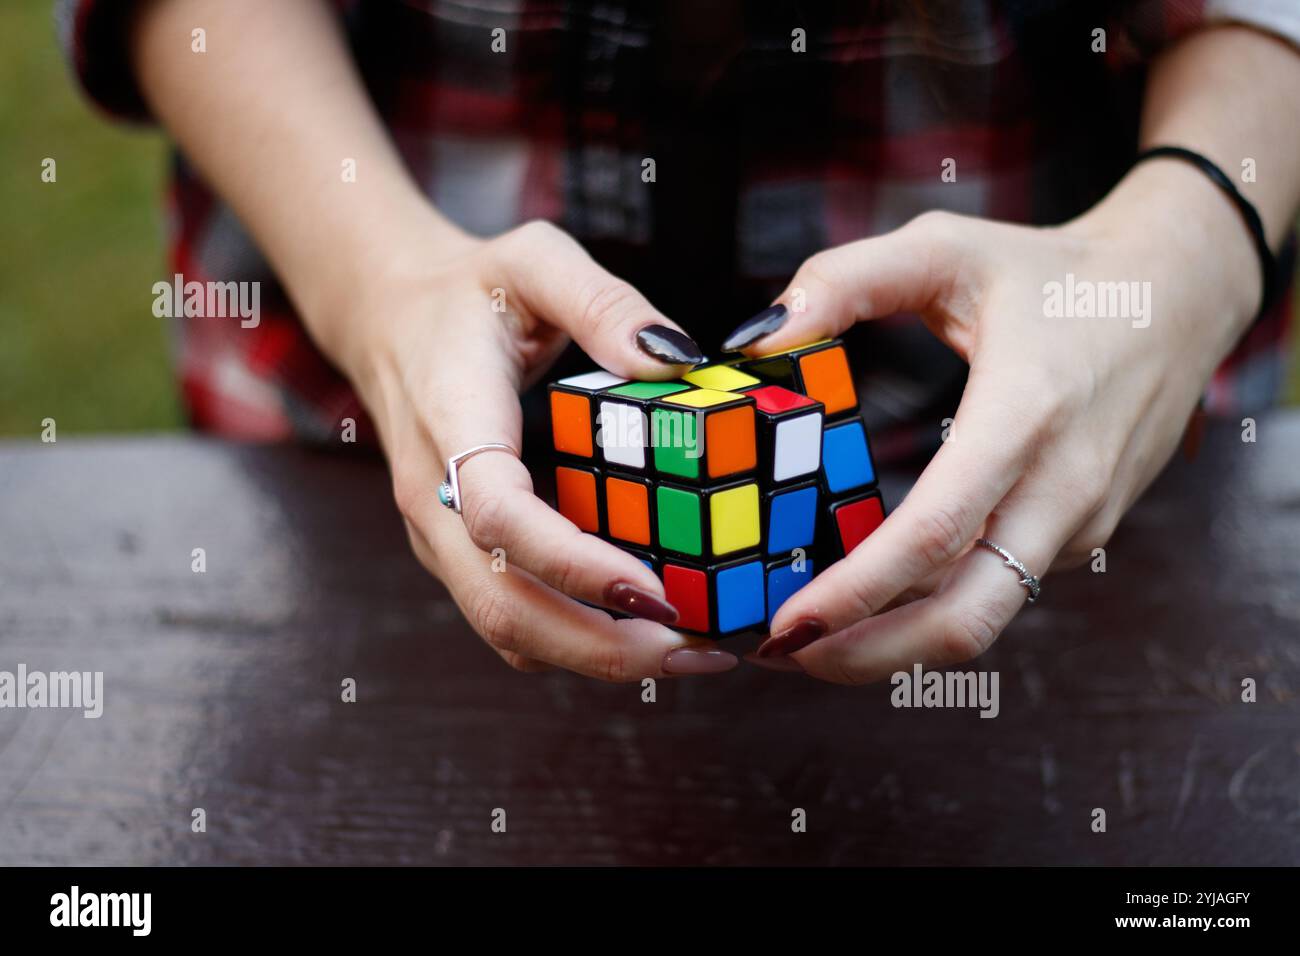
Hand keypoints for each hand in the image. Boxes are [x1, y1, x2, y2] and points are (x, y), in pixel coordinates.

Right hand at [334, 219, 735, 679]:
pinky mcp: (461, 550)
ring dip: (595, 656)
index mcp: (451, 424)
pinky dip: (577, 639)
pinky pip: (513, 616)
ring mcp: (442, 534)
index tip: (654, 590)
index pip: (500, 515)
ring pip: (506, 629)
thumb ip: (603, 302)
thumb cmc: (467, 291)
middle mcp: (435, 499)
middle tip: (700, 651)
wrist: (389, 318)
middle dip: (602, 646)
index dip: (573, 563)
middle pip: (502, 607)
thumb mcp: (535, 260)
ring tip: (691, 652)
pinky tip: (646, 629)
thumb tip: (678, 363)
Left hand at [736, 162, 1258, 682]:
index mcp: (1026, 417)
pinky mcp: (1080, 534)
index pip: (936, 534)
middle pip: (965, 619)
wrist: (1177, 294)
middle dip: (867, 656)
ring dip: (892, 643)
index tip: (788, 622)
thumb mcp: (945, 248)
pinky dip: (930, 609)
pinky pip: (999, 589)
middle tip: (781, 655)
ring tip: (809, 638)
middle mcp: (1061, 488)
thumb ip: (845, 280)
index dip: (857, 591)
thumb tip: (755, 339)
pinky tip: (873, 599)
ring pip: (982, 618)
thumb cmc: (1053, 273)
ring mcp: (1078, 523)